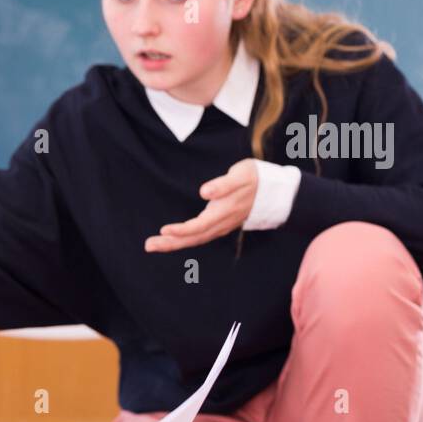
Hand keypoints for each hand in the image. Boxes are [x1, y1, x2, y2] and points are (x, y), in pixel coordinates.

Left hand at [144, 158, 258, 251]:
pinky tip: (171, 240)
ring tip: (153, 245)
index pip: (199, 226)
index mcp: (224, 213)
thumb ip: (223, 184)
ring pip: (195, 239)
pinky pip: (199, 236)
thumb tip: (205, 192)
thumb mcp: (241, 175)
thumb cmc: (255, 178)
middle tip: (148, 246)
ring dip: (174, 243)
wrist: (275, 190)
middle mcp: (221, 224)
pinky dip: (183, 239)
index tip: (164, 230)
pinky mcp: (219, 225)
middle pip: (193, 238)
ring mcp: (221, 226)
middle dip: (170, 243)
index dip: (182, 230)